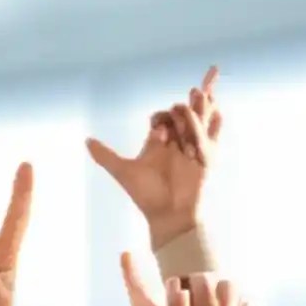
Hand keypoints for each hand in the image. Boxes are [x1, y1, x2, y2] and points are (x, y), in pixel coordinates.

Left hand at [86, 67, 219, 249]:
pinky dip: (215, 125)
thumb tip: (86, 140)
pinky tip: (218, 110)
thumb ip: (105, 155)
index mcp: (157, 142)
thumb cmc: (146, 195)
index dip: (161, 117)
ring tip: (199, 90)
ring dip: (200, 106)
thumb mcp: (123, 172)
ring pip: (197, 121)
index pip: (161, 118)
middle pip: (183, 113)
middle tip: (191, 92)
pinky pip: (212, 138)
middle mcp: (175, 142)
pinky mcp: (206, 158)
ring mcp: (192, 149)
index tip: (158, 134)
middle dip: (185, 104)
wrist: (168, 214)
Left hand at [120, 253, 252, 305]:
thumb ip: (139, 294)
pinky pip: (227, 287)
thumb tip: (125, 251)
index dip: (165, 300)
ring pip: (204, 282)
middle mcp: (194, 288)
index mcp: (172, 294)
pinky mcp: (238, 296)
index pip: (164, 280)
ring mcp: (216, 290)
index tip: (150, 292)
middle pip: (181, 282)